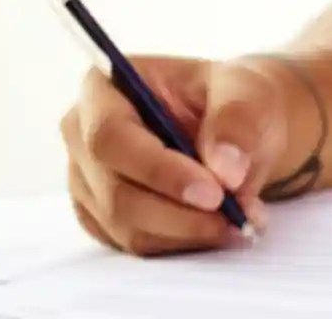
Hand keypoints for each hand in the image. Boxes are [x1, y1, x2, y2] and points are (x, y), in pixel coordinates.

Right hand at [61, 56, 288, 255]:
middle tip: (238, 216)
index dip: (158, 170)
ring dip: (188, 231)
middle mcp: (83, 135)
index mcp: (105, 87)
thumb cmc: (235, 98)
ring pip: (126, 225)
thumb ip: (237, 121)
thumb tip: (226, 170)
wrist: (243, 127)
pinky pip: (137, 242)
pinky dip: (182, 242)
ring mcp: (88, 180)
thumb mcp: (248, 90)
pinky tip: (219, 227)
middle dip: (180, 213)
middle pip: (115, 191)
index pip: (111, 136)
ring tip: (242, 219)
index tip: (214, 192)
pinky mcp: (104, 217)